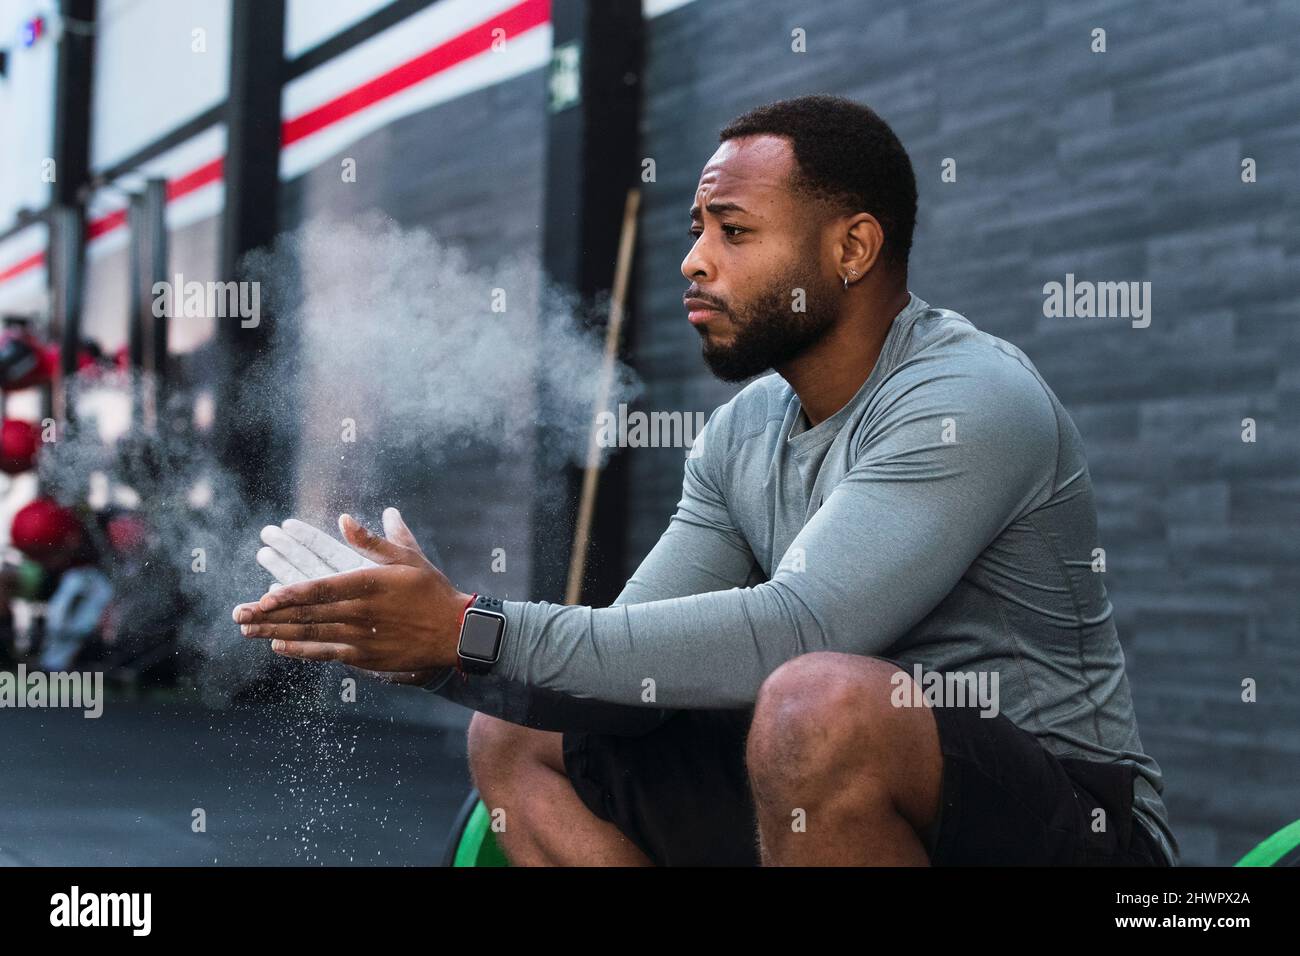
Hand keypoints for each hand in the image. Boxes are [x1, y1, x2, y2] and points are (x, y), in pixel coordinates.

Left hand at [232, 508, 469, 672]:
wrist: (454, 632)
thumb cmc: (431, 590)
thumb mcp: (407, 558)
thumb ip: (373, 540)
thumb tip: (344, 520)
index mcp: (369, 584)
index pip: (322, 588)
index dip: (290, 593)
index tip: (264, 595)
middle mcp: (360, 613)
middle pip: (307, 613)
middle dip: (270, 614)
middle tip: (239, 614)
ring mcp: (360, 637)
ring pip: (310, 634)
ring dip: (276, 631)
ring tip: (247, 629)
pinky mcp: (363, 656)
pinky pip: (325, 654)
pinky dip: (300, 650)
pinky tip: (279, 645)